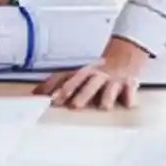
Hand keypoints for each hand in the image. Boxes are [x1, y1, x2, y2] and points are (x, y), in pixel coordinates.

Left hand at [34, 36, 150, 109]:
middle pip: (89, 82)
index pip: (71, 79)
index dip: (62, 88)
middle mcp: (98, 76)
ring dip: (106, 96)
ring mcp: (114, 80)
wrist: (123, 60)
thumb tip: (35, 93)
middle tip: (75, 105)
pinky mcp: (129, 84)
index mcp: (84, 73)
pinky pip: (130, 90)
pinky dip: (129, 97)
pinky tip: (127, 104)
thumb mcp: (76, 75)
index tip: (54, 100)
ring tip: (104, 106)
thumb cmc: (95, 74)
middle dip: (82, 93)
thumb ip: (56, 83)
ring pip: (109, 87)